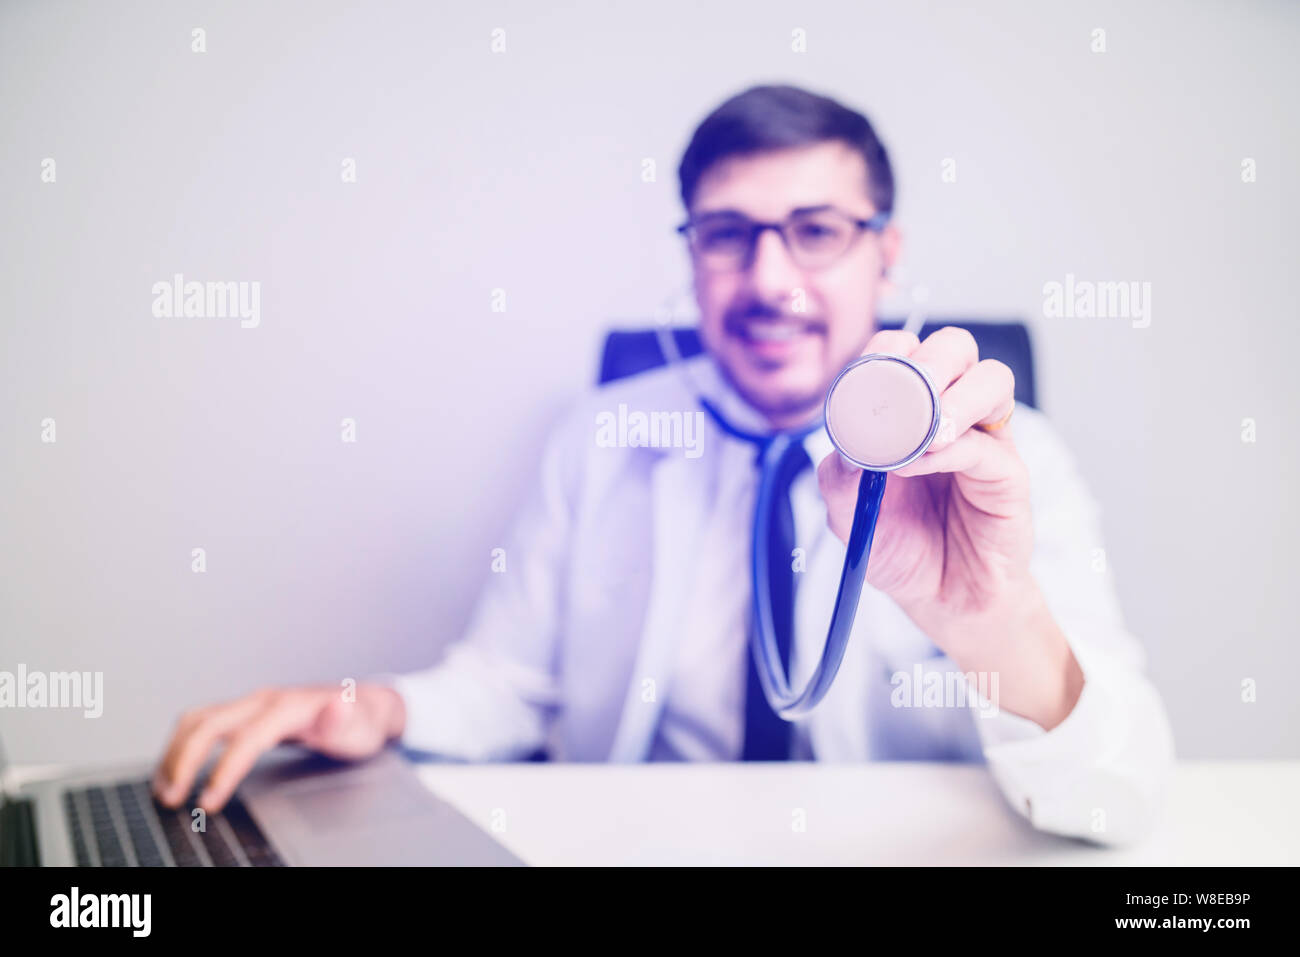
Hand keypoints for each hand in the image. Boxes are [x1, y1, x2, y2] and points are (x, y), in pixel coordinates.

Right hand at [151, 682, 405, 813]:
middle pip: (210, 723)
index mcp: (289, 707)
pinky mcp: (245, 713)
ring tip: (164, 789)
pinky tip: (176, 772)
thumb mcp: (360, 726)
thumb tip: (339, 706)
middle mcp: (264, 701)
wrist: (364, 706)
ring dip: (176, 752)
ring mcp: (252, 705)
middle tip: (171, 798)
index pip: (247, 737)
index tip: (208, 800)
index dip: (225, 769)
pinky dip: (182, 746)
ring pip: (199, 720)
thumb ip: (344, 721)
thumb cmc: (360, 722)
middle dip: (185, 760)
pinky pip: (203, 724)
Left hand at [818, 327, 1026, 615]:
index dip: (885, 349)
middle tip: (902, 386)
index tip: (862, 373)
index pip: (905, 351)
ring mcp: (985, 438)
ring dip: (953, 395)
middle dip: (927, 357)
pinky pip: (985, 445)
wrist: (939, 599)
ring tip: (923, 430)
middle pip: (955, 348)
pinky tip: (917, 465)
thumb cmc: (899, 546)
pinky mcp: (1008, 473)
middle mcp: (952, 412)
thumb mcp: (848, 513)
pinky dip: (949, 449)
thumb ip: (838, 477)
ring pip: (991, 379)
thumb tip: (843, 444)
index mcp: (911, 408)